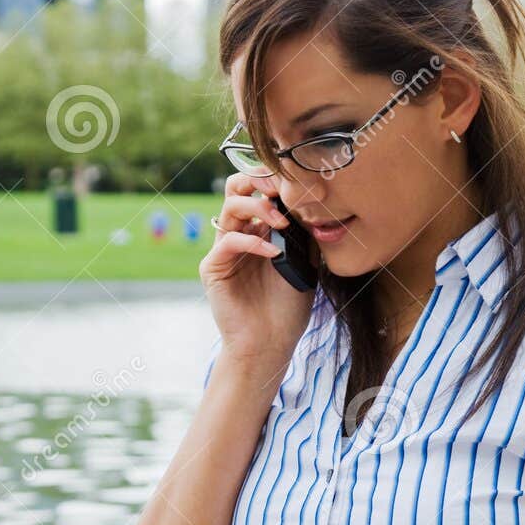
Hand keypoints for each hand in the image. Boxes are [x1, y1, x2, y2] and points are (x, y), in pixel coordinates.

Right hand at [200, 172, 314, 375]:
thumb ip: (303, 233)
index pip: (259, 191)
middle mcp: (239, 235)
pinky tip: (274, 252)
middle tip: (281, 187)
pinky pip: (228, 241)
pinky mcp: (213, 267)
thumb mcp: (305, 264)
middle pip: (237, 189)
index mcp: (259, 231)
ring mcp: (224, 250)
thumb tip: (312, 201)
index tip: (301, 183)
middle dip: (258, 179)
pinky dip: (252, 241)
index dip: (274, 180)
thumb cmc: (287, 308)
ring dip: (258, 207)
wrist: (270, 344)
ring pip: (230, 208)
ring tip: (281, 223)